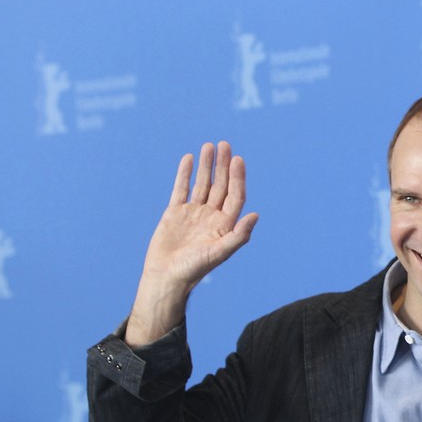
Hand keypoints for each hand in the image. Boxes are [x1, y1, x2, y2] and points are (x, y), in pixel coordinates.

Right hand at [125, 141, 257, 346]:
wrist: (166, 276)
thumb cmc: (194, 269)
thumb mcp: (219, 252)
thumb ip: (238, 235)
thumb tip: (256, 215)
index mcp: (225, 225)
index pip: (235, 196)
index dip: (237, 178)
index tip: (238, 159)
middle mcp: (211, 216)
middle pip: (221, 186)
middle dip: (223, 166)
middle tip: (225, 144)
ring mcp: (193, 213)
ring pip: (203, 184)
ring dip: (207, 166)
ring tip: (209, 146)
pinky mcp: (175, 212)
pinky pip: (181, 188)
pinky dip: (185, 174)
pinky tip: (189, 159)